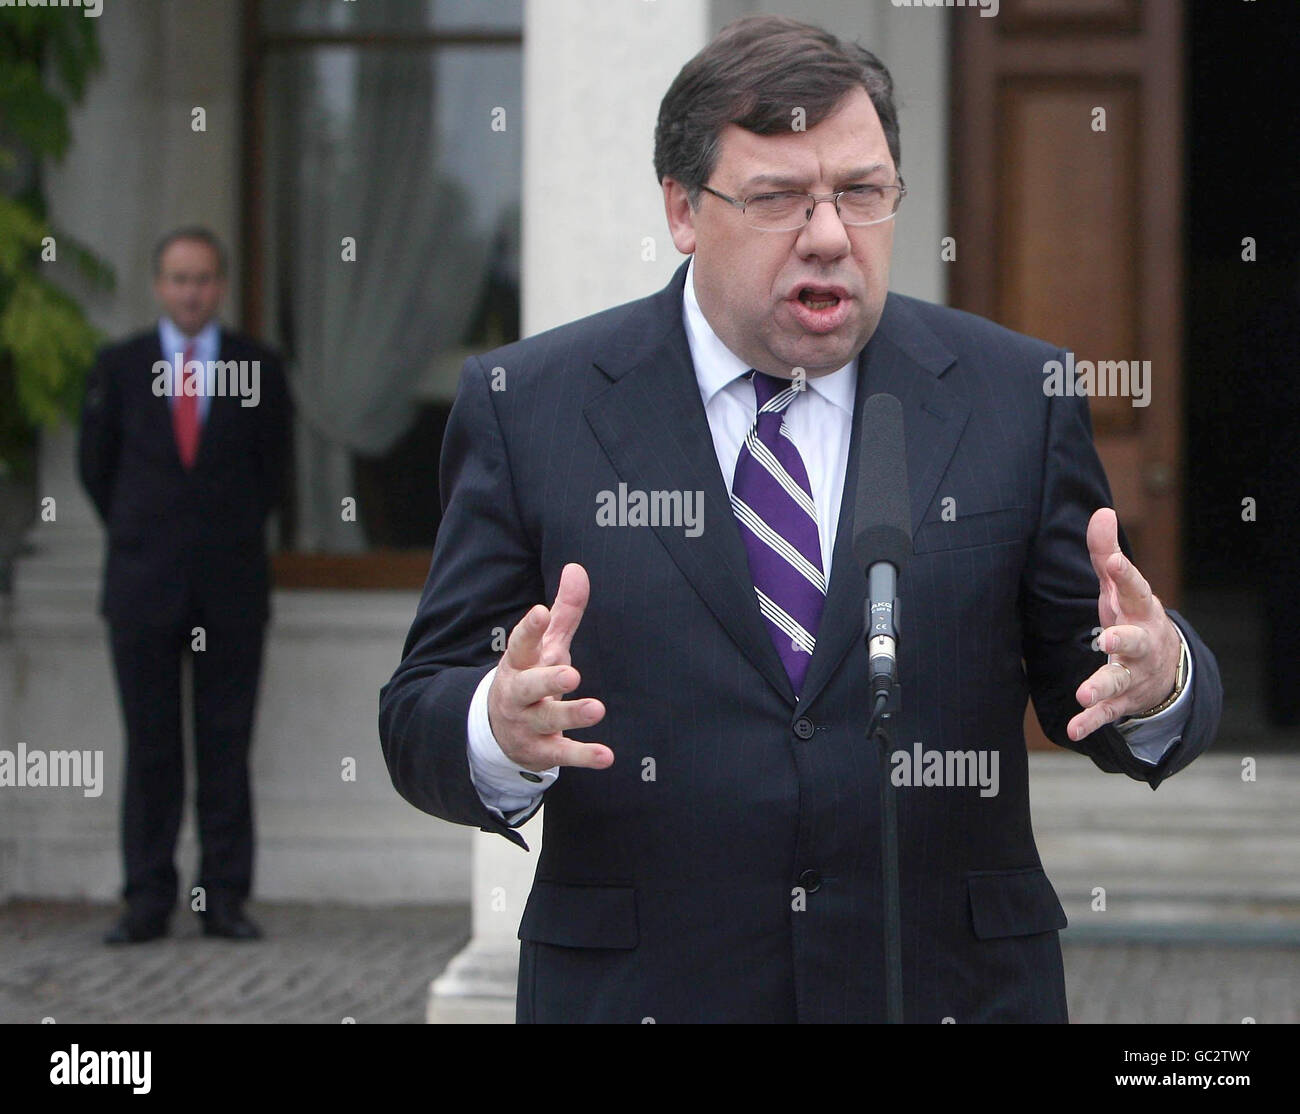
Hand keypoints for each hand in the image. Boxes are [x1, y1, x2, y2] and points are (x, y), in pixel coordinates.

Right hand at [487, 562, 612, 771]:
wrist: (501, 732)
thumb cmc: (532, 676)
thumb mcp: (546, 645)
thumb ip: (564, 611)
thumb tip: (577, 568)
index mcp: (519, 664)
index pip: (520, 644)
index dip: (530, 629)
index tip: (540, 612)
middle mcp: (518, 694)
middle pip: (529, 686)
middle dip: (548, 680)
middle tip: (571, 674)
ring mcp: (528, 724)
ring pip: (547, 719)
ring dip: (571, 715)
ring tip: (596, 709)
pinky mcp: (541, 750)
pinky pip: (562, 754)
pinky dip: (584, 756)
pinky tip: (606, 756)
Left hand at [1067, 509, 1180, 741]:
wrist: (1167, 667)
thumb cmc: (1132, 615)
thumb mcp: (1120, 586)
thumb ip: (1106, 551)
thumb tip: (1100, 511)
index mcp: (1138, 609)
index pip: (1132, 587)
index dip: (1122, 573)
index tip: (1112, 561)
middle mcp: (1140, 641)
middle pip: (1134, 640)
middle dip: (1122, 640)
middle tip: (1107, 640)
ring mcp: (1134, 672)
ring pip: (1120, 680)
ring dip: (1101, 686)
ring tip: (1083, 694)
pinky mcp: (1124, 698)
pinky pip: (1107, 712)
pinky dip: (1092, 721)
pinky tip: (1073, 730)